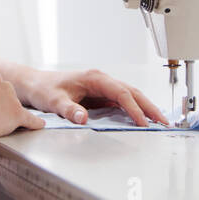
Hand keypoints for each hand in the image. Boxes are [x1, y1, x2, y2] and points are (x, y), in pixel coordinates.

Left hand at [19, 67, 169, 127]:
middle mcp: (101, 80)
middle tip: (163, 121)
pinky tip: (142, 120)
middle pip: (131, 91)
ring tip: (159, 121)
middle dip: (148, 106)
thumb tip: (83, 118)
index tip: (142, 121)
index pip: (120, 92)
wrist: (34, 85)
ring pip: (129, 96)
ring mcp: (101, 87)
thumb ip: (69, 110)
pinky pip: (121, 102)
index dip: (133, 107)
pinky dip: (134, 110)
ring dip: (144, 108)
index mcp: (94, 77)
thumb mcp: (54, 101)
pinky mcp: (100, 96)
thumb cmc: (43, 89)